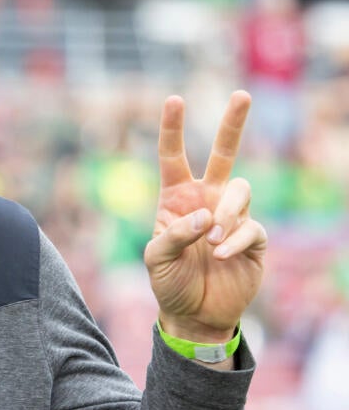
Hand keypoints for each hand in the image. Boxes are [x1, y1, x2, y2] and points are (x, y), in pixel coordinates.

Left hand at [144, 91, 266, 342]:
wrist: (194, 314)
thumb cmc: (169, 282)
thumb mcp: (156, 258)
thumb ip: (174, 234)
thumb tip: (206, 217)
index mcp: (176, 198)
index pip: (173, 157)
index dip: (173, 129)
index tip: (175, 99)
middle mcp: (206, 200)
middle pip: (224, 154)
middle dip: (233, 124)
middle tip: (241, 95)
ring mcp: (232, 217)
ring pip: (241, 190)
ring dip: (228, 212)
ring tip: (212, 240)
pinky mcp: (253, 238)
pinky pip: (251, 227)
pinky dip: (234, 240)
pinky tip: (221, 255)